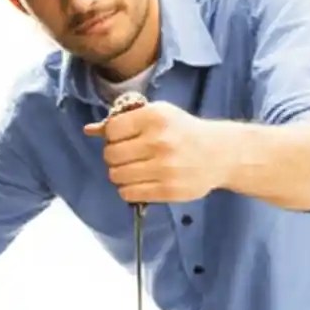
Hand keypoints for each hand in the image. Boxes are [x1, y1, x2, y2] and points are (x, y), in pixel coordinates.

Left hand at [84, 101, 224, 203]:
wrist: (220, 154)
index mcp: (155, 117)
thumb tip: (89, 130)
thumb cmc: (182, 131)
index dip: (113, 135)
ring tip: (134, 169)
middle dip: (114, 156)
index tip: (124, 138)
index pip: (112, 130)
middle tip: (127, 156)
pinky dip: (128, 189)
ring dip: (119, 174)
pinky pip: (129, 193)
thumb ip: (123, 121)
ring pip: (116, 175)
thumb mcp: (157, 115)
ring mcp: (165, 168)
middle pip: (110, 155)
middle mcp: (160, 142)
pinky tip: (139, 182)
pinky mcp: (169, 190)